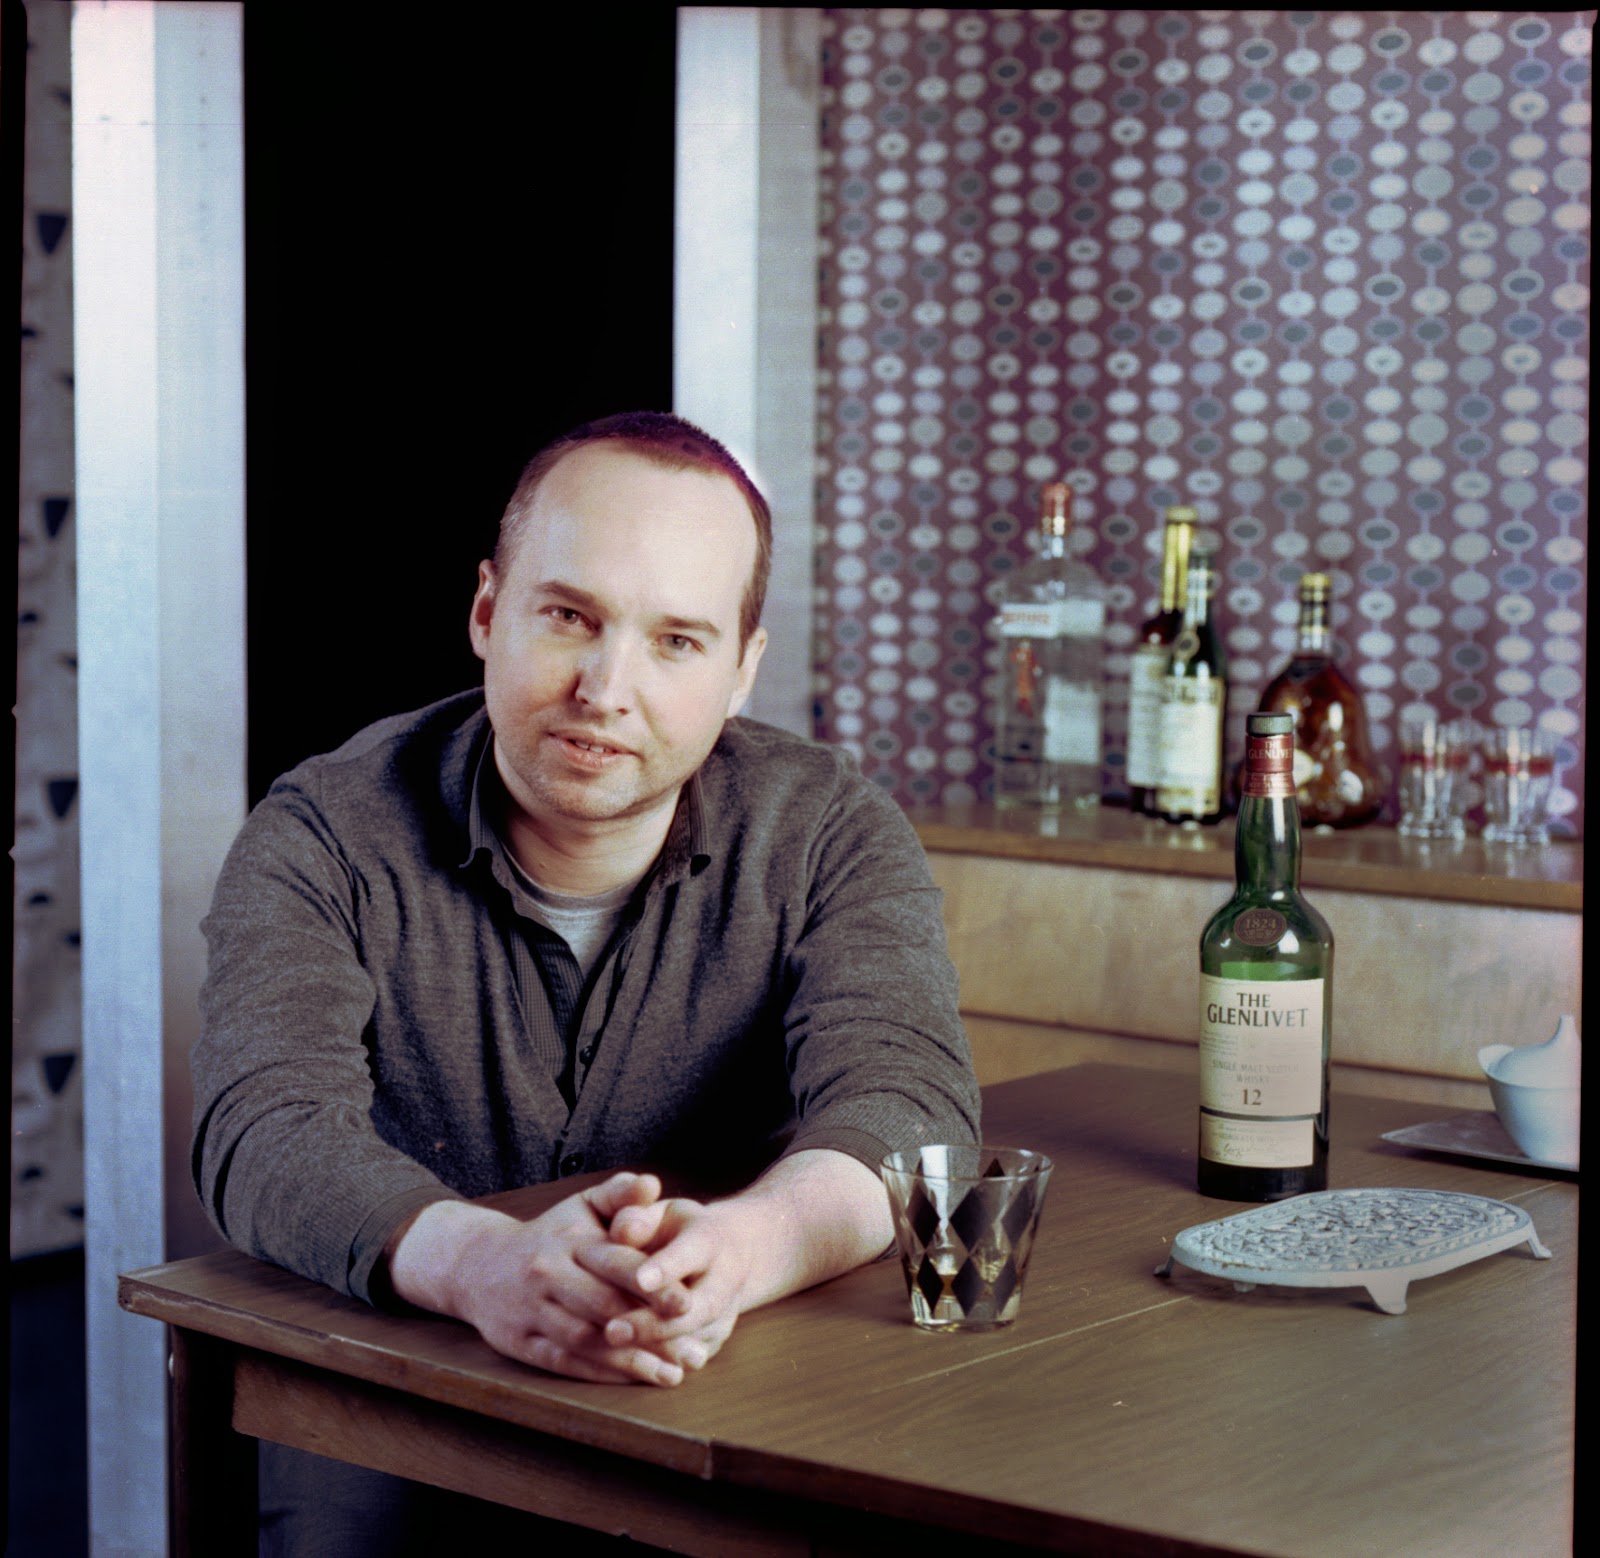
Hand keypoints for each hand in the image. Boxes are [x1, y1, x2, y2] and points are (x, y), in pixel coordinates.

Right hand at [388, 1173, 697, 1385]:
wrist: (477, 1263)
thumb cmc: (550, 1233)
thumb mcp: (582, 1205)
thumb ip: (620, 1194)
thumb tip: (654, 1184)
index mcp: (569, 1242)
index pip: (616, 1262)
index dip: (653, 1283)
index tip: (689, 1302)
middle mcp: (548, 1275)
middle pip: (605, 1307)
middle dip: (651, 1330)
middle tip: (694, 1349)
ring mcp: (532, 1312)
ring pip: (587, 1341)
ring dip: (632, 1361)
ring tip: (675, 1373)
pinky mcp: (520, 1344)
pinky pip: (566, 1362)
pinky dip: (603, 1374)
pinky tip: (637, 1380)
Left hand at [598, 1196, 755, 1370]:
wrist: (728, 1254)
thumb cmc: (679, 1229)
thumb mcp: (663, 1212)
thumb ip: (639, 1217)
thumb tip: (622, 1231)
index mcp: (710, 1238)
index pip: (691, 1253)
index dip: (668, 1266)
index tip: (640, 1279)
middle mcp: (725, 1280)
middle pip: (698, 1308)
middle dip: (655, 1323)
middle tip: (612, 1331)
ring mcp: (724, 1316)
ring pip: (694, 1340)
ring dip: (654, 1352)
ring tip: (612, 1355)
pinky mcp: (712, 1343)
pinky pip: (686, 1360)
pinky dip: (657, 1368)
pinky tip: (620, 1371)